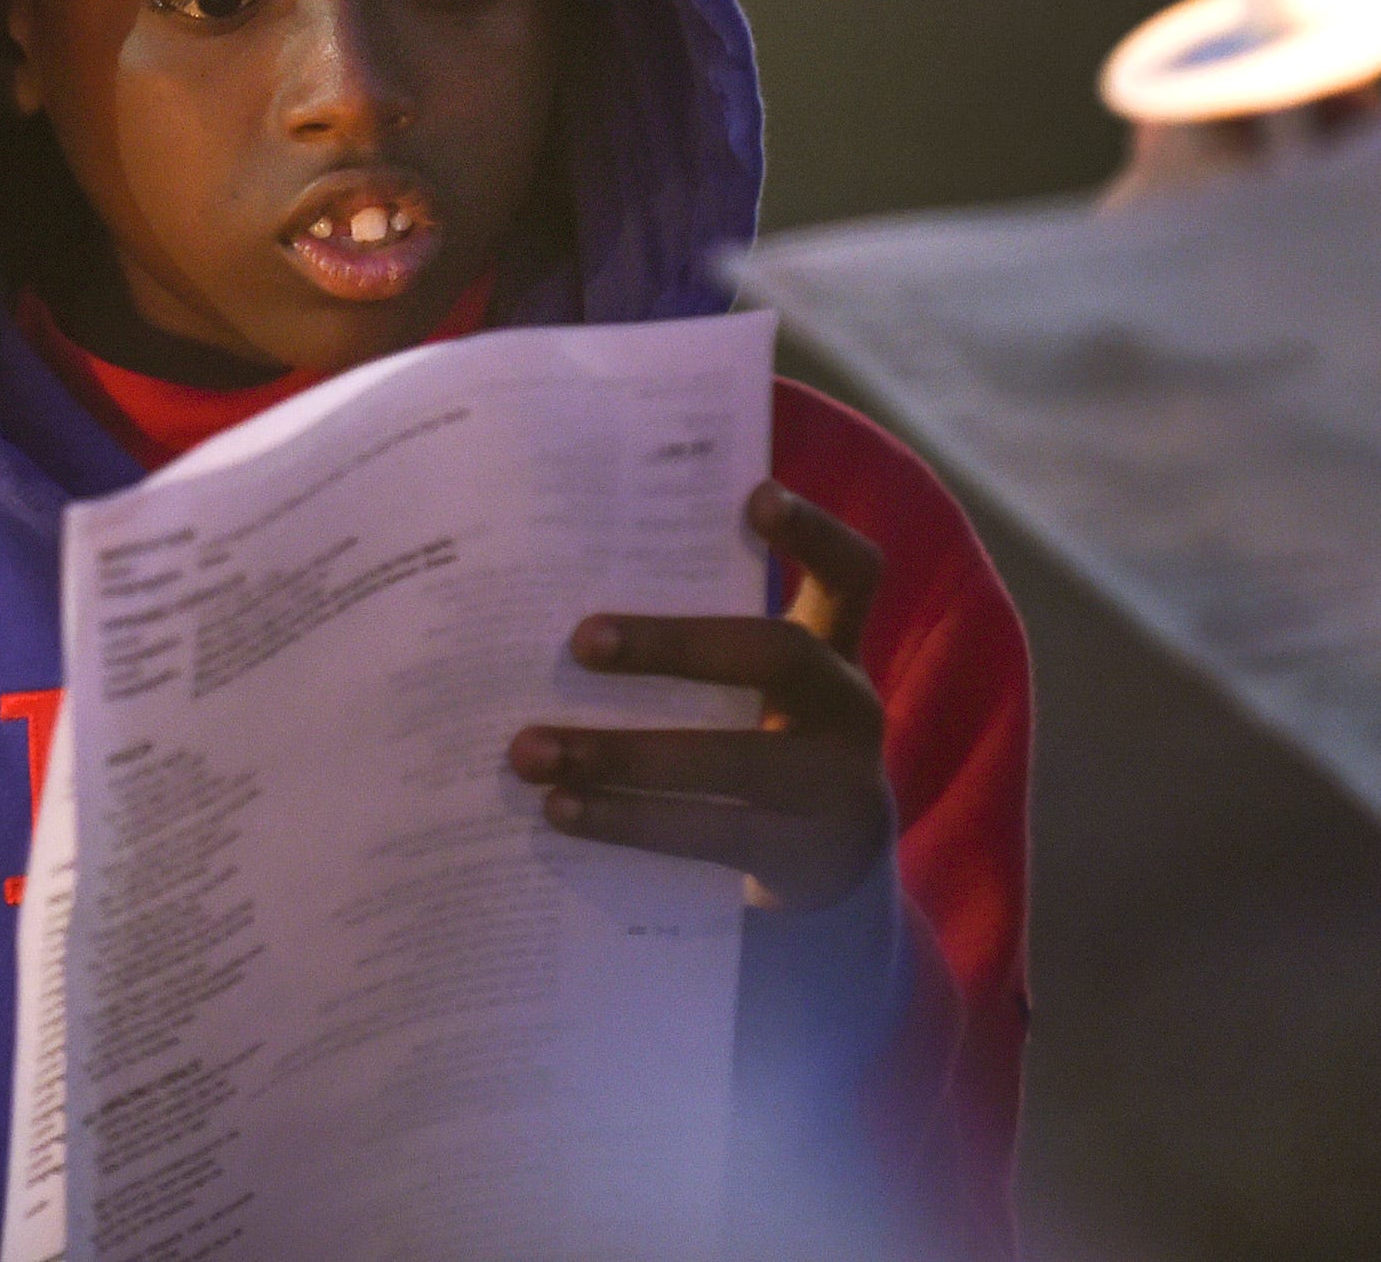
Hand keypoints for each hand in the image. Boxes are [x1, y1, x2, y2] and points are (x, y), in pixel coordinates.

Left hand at [508, 480, 892, 909]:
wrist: (824, 884)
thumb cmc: (753, 752)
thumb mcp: (750, 695)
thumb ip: (694, 653)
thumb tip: (548, 613)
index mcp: (834, 647)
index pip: (851, 573)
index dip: (814, 531)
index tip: (756, 496)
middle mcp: (849, 707)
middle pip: (780, 654)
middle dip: (677, 644)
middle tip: (579, 640)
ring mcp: (839, 788)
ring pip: (735, 760)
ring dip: (624, 754)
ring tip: (530, 751)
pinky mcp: (806, 859)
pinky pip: (712, 834)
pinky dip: (629, 821)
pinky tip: (562, 811)